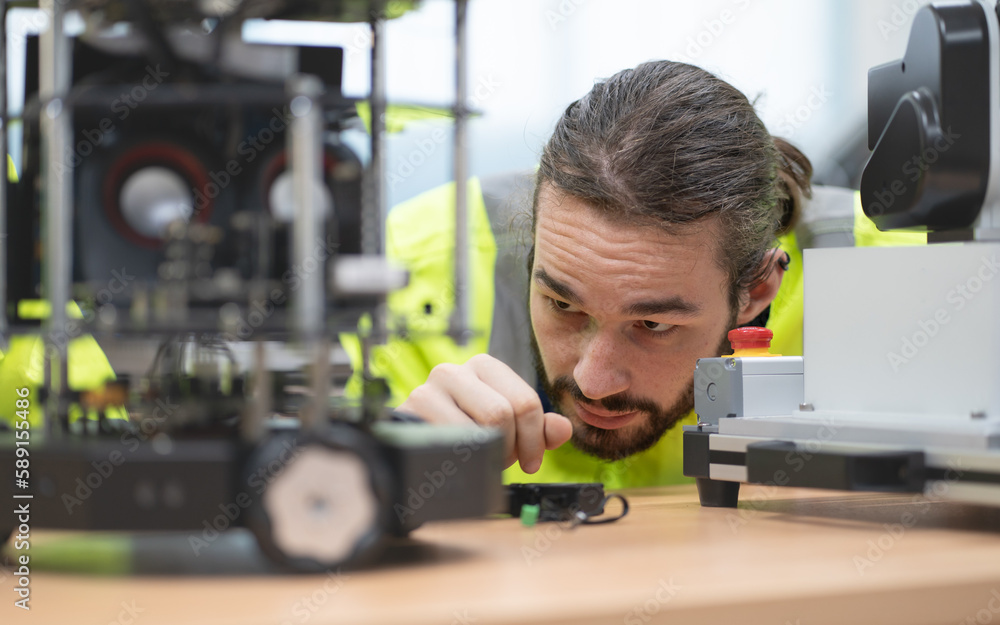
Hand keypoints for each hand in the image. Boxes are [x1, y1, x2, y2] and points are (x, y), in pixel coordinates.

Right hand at [398, 354, 572, 472]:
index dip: (533, 439)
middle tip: (503, 463)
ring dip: (485, 456)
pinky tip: (457, 462)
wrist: (420, 447)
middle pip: (502, 413)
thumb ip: (539, 429)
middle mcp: (455, 370)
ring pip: (475, 428)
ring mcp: (429, 387)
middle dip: (509, 448)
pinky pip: (449, 441)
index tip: (531, 462)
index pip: (525, 401)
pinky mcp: (411, 410)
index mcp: (484, 367)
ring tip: (480, 462)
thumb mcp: (509, 431)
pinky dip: (460, 460)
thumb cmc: (467, 434)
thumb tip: (563, 429)